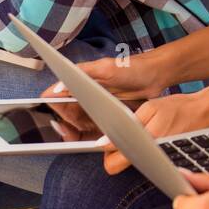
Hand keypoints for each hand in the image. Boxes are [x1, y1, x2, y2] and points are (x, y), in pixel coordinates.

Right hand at [41, 51, 167, 140]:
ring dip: (74, 132)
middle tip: (68, 136)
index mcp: (79, 80)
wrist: (154, 76)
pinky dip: (87, 134)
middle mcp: (84, 93)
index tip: (56, 122)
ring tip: (76, 140)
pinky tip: (88, 140)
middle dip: (64, 125)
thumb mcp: (105, 67)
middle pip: (65, 113)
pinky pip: (91, 127)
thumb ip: (82, 72)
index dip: (53, 110)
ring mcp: (95, 105)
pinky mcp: (105, 115)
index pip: (57, 97)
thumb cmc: (131, 68)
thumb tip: (58, 86)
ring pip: (76, 122)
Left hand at [103, 90, 208, 174]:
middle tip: (124, 138)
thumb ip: (127, 123)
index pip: (113, 164)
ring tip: (141, 134)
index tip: (110, 141)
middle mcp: (151, 158)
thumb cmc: (180, 108)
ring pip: (131, 165)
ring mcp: (158, 162)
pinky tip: (152, 138)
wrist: (207, 113)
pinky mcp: (165, 161)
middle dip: (115, 155)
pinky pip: (145, 162)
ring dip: (130, 152)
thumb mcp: (151, 108)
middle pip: (118, 168)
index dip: (107, 153)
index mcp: (145, 144)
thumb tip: (105, 141)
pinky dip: (144, 153)